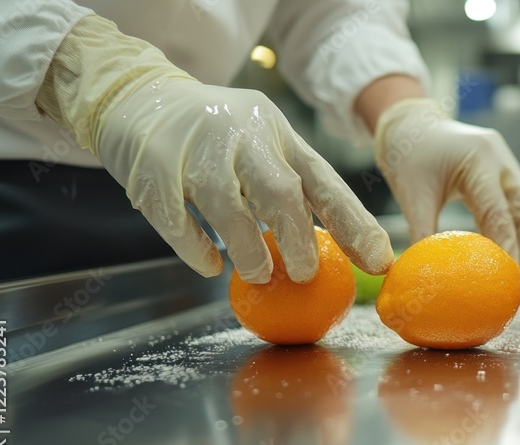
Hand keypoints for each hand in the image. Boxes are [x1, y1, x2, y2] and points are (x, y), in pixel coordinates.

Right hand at [95, 78, 392, 282]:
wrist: (139, 95)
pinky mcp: (152, 164)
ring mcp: (195, 146)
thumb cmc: (216, 138)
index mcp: (278, 132)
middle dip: (298, 237)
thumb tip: (339, 250)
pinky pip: (176, 215)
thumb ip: (294, 190)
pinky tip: (210, 266)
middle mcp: (242, 134)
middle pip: (280, 189)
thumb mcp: (263, 146)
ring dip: (247, 248)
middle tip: (306, 274)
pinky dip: (195, 247)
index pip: (324, 181)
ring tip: (259, 275)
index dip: (354, 223)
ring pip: (228, 204)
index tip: (379, 261)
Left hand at [374, 99, 519, 301]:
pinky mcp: (507, 177)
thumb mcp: (411, 194)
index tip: (508, 281)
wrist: (414, 123)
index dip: (507, 247)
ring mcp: (508, 167)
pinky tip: (517, 267)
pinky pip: (518, 211)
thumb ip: (421, 233)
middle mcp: (502, 161)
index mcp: (480, 158)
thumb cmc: (409, 155)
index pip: (498, 210)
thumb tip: (425, 279)